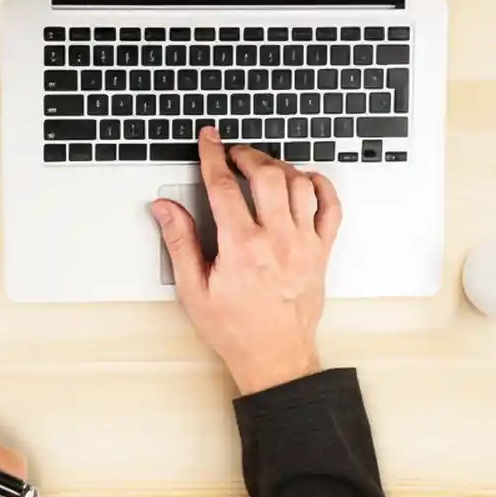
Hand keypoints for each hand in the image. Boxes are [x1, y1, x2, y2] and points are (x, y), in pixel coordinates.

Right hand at [151, 126, 343, 394]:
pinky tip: (304, 180)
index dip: (213, 156)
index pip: (224, 186)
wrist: (275, 356)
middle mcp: (277, 240)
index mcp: (241, 247)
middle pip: (267, 175)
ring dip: (279, 166)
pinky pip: (330, 207)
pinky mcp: (321, 251)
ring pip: (299, 184)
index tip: (209, 140)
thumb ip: (179, 242)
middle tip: (233, 152)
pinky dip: (320, 185)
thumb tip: (165, 208)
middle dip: (247, 155)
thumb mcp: (193, 289)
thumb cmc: (234, 328)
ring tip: (261, 165)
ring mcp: (304, 244)